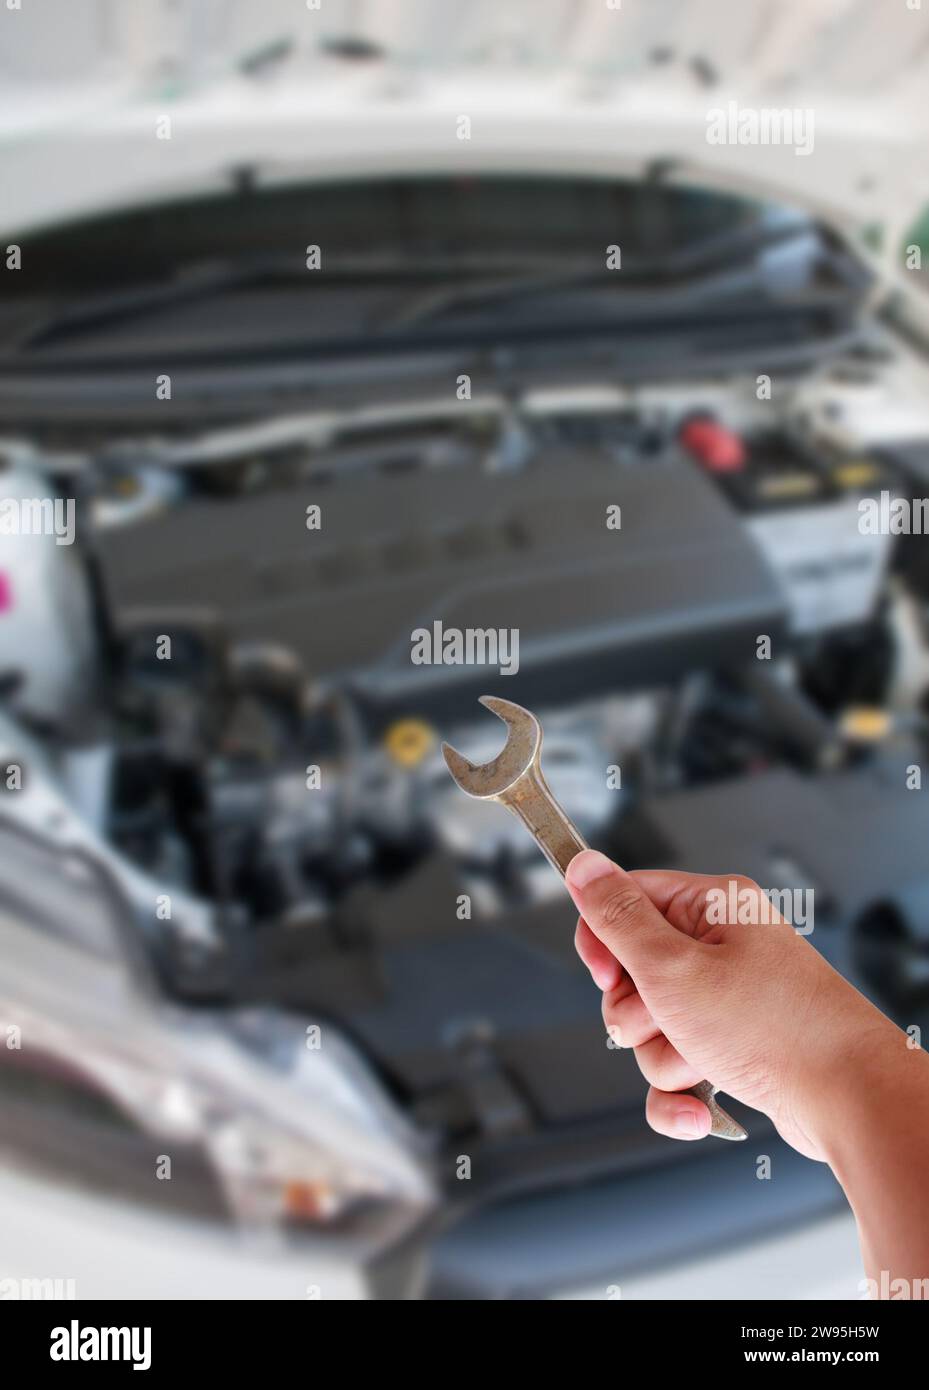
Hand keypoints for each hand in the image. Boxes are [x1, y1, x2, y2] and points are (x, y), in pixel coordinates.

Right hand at [567, 850, 902, 1160]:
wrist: (850, 1099)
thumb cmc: (777, 1028)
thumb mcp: (675, 968)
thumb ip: (619, 919)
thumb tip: (583, 865)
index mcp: (711, 906)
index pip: (627, 900)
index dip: (603, 940)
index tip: (608, 975)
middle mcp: (722, 946)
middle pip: (632, 973)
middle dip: (637, 1014)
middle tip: (668, 1019)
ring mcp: (729, 1000)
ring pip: (651, 1029)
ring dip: (663, 1057)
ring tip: (701, 1061)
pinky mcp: (733, 1047)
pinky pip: (677, 1068)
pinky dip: (680, 1093)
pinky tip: (698, 1108)